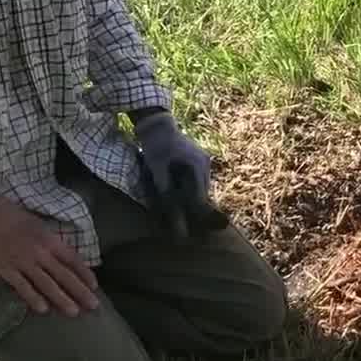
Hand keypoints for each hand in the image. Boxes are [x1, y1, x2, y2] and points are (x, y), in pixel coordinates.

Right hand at [0, 184, 99, 316]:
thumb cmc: (14, 217)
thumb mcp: (40, 226)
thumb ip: (51, 243)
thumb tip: (65, 259)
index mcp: (50, 240)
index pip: (73, 259)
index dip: (85, 273)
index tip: (95, 287)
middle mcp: (41, 253)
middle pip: (64, 275)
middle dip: (80, 291)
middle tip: (93, 306)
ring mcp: (24, 263)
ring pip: (47, 284)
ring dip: (61, 299)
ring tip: (74, 312)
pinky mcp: (7, 270)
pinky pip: (23, 287)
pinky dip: (34, 298)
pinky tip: (44, 310)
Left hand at [133, 113, 226, 237]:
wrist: (157, 124)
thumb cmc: (155, 147)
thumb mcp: (157, 172)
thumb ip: (166, 195)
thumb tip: (174, 220)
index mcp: (197, 166)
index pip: (200, 200)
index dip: (197, 219)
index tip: (191, 236)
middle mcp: (205, 165)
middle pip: (204, 197)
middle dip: (198, 215)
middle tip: (191, 235)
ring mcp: (204, 162)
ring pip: (202, 191)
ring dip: (195, 204)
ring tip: (186, 221)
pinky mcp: (200, 161)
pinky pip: (199, 183)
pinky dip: (192, 194)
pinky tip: (183, 201)